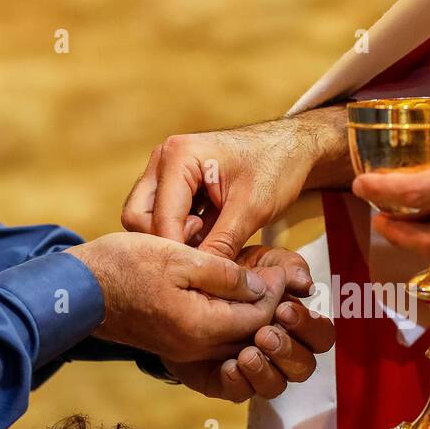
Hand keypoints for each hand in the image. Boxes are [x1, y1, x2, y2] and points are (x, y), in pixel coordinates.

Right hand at [66, 232, 284, 362]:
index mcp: (202, 326)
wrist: (76, 290)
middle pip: (251, 333)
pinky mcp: (173, 344)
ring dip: (250, 312)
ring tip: (256, 281)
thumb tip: (261, 286)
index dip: (275, 291)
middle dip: (269, 306)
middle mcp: (196, 347)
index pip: (259, 316)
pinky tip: (227, 292)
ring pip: (234, 337)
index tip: (281, 267)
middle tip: (277, 274)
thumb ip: (225, 274)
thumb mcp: (179, 257)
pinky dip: (228, 317)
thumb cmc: (123, 266)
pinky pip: (213, 337)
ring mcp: (183, 349)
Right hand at [122, 106, 351, 259]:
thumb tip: (203, 279)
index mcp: (179, 156)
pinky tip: (207, 242)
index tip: (198, 278)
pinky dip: (180, 234)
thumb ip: (223, 243)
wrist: (290, 149)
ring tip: (209, 247)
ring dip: (173, 240)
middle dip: (168, 244)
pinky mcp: (172, 185)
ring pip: (146, 220)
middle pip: (139, 218)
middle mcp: (162, 160)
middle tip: (205, 256)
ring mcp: (164, 172)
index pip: (161, 217)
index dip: (178, 252)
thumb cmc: (277, 168)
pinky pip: (161, 217)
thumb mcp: (253, 209)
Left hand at [161, 245, 335, 401]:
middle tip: (264, 334)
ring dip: (265, 370)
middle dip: (287, 351)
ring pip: (276, 386)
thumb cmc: (232, 272)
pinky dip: (238, 382)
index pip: (321, 336)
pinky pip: (241, 393)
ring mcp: (255, 370)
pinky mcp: (226, 382)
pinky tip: (229, 366)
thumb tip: (307, 284)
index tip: (283, 309)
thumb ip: (286, 266)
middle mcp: (281, 352)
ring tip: (246, 353)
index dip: (309, 327)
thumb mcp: (259, 260)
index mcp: (296, 324)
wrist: (183, 287)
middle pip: (305, 367)